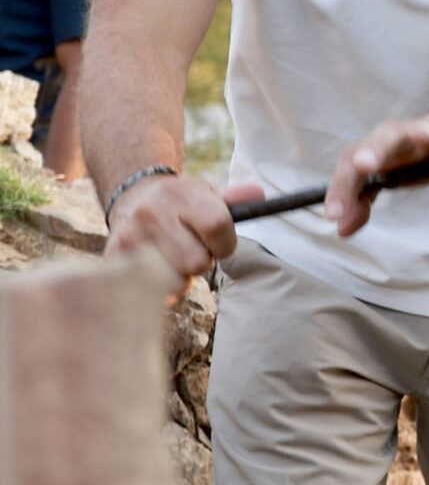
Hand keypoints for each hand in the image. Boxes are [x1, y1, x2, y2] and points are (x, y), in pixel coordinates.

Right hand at [104, 173, 263, 292]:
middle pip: (197, 262)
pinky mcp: (114, 257)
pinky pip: (151, 291)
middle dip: (202, 261)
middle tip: (193, 249)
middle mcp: (152, 213)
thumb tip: (257, 194)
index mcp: (181, 194)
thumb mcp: (206, 193)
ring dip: (180, 276)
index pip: (217, 225)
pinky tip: (156, 267)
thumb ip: (234, 199)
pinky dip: (159, 287)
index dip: (226, 243)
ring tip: (173, 257)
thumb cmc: (182, 203)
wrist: (133, 198)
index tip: (220, 244)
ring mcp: (130, 237)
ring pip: (175, 281)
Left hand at [323, 103, 428, 237]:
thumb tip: (341, 229)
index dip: (342, 187)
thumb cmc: (419, 160)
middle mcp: (406, 137)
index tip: (334, 216)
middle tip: (363, 165)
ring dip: (425, 131)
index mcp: (381, 149)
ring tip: (423, 136)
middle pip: (386, 138)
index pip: (354, 162)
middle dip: (374, 150)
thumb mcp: (390, 182)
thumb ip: (363, 202)